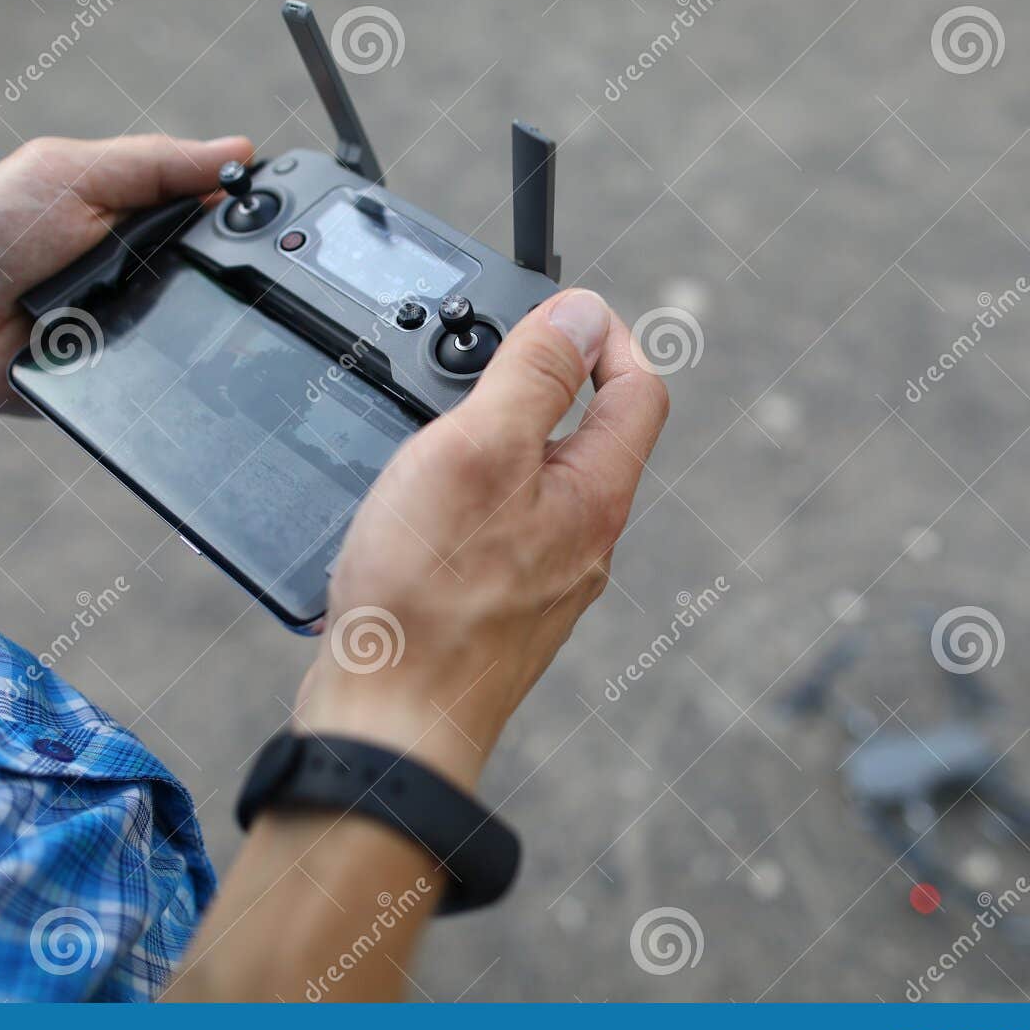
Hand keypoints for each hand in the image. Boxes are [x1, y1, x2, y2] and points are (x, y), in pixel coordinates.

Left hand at [0, 133, 253, 411]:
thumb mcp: (69, 176)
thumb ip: (152, 163)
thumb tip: (240, 152)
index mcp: (143, 213)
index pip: (218, 211)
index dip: (251, 211)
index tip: (279, 214)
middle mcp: (149, 269)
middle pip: (221, 274)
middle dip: (224, 273)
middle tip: (216, 269)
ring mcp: (140, 324)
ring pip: (201, 329)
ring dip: (194, 322)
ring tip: (168, 312)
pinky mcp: (126, 375)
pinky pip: (167, 378)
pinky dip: (165, 369)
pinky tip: (159, 356)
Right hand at [296, 289, 669, 789]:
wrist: (390, 719)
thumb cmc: (428, 597)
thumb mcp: (479, 451)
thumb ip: (534, 376)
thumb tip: (579, 313)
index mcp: (596, 494)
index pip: (638, 388)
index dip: (603, 333)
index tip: (551, 311)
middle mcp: (583, 540)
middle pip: (586, 432)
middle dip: (537, 381)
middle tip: (476, 362)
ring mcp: (542, 578)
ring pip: (534, 481)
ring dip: (493, 438)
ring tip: (436, 427)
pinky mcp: (497, 606)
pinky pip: (496, 527)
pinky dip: (464, 494)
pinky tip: (417, 504)